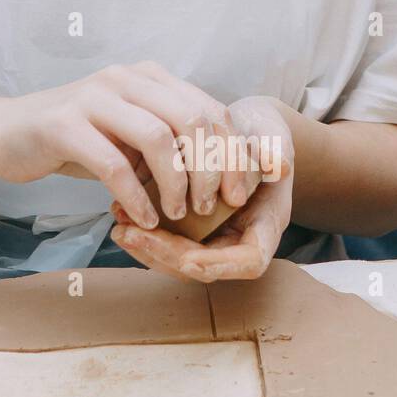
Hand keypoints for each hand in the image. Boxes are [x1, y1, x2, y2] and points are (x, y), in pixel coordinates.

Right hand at [0, 62, 245, 229]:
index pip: (210, 109)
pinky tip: (143, 219)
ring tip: (177, 214)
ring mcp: (94, 98)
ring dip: (176, 184)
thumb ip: (170, 141)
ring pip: (159, 138)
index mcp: (149, 77)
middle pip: (192, 120)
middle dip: (210, 170)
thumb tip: (225, 173)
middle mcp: (125, 78)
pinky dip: (136, 197)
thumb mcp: (130, 135)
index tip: (237, 194)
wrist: (6, 133)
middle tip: (210, 208)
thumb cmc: (77, 140)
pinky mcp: (64, 125)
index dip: (231, 154)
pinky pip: (114, 164)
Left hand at [110, 95, 294, 281]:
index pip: (250, 261)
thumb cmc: (262, 134)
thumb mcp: (273, 137)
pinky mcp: (190, 229)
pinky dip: (142, 232)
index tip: (188, 258)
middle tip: (129, 235)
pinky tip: (118, 212)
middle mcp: (238, 238)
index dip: (220, 265)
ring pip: (178, 260)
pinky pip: (166, 241)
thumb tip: (278, 164)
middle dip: (165, 254)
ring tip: (119, 228)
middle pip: (203, 267)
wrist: (245, 130)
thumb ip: (276, 150)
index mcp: (266, 224)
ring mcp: (213, 237)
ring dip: (146, 248)